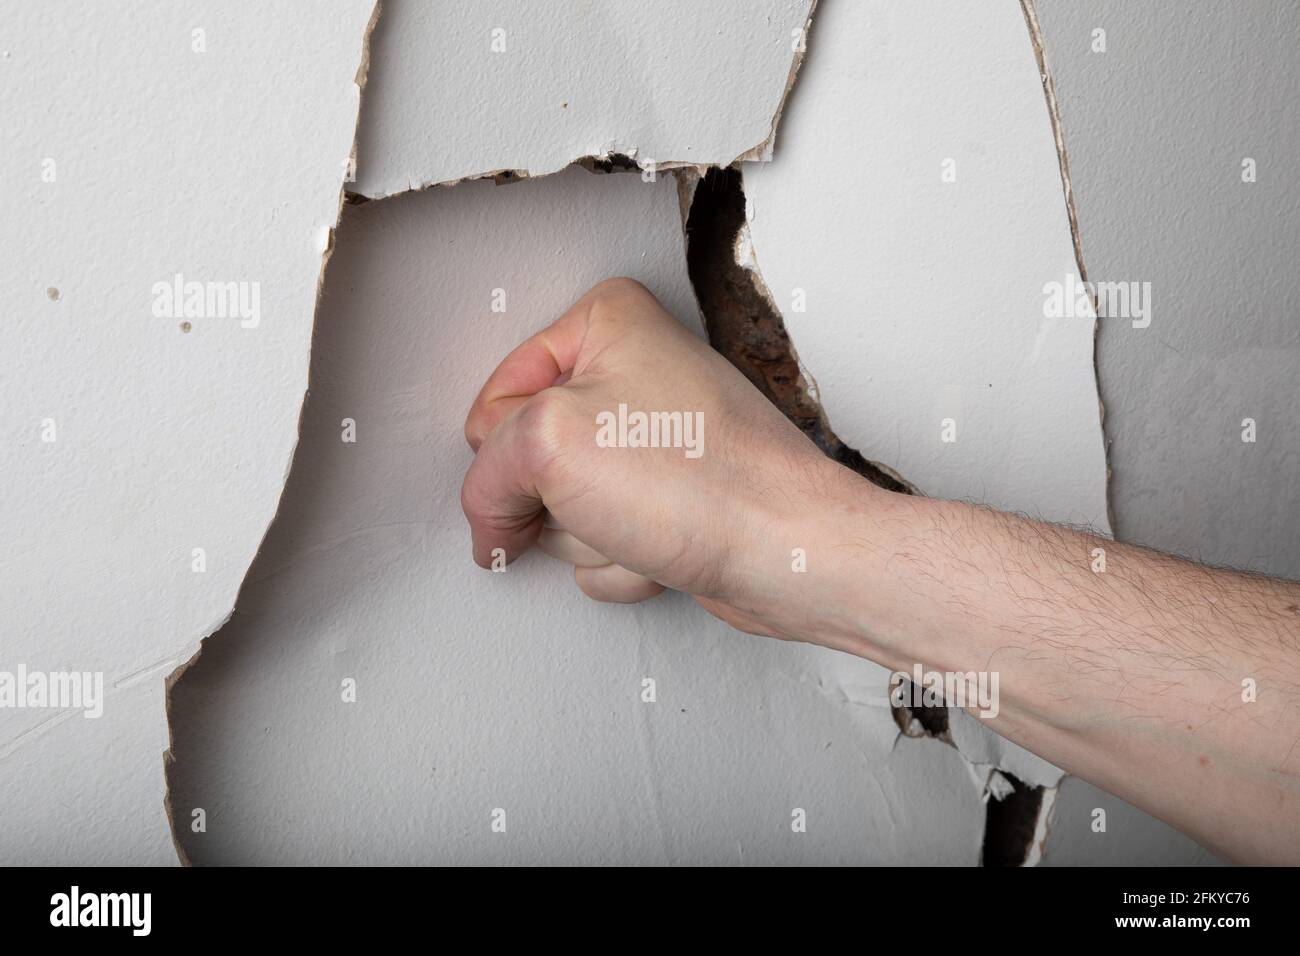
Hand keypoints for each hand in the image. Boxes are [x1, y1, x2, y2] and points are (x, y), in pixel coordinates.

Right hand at [461, 277, 860, 638]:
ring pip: (562, 512)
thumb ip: (485, 473)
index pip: (495, 403)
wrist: (789, 553)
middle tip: (604, 495)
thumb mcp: (549, 446)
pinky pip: (600, 545)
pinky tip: (665, 549)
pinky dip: (623, 561)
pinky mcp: (665, 500)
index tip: (547, 469)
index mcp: (604, 322)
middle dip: (559, 502)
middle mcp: (632, 371)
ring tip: (645, 523)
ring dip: (594, 538)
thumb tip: (487, 519)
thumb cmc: (704, 482)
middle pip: (527, 462)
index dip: (508, 452)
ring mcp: (650, 441)